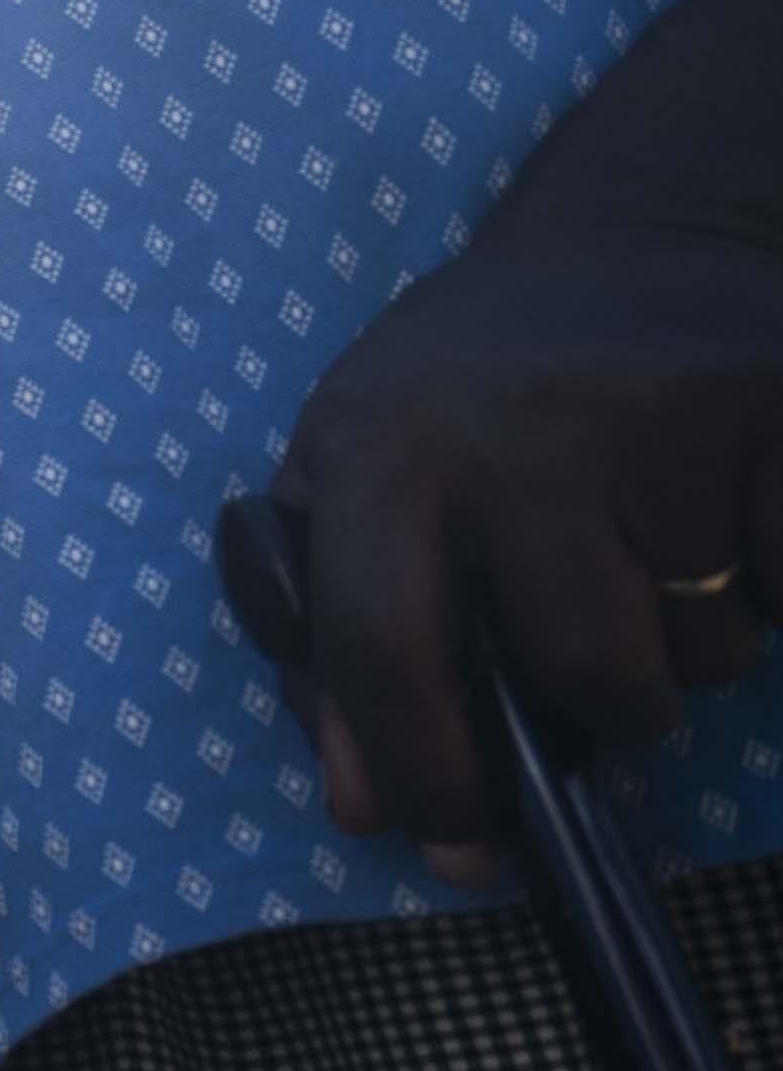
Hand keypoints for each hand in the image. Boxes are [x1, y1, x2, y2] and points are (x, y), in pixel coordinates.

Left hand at [265, 225, 781, 844]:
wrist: (632, 234)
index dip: (425, 768)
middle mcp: (512, 431)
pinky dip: (772, 592)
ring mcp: (659, 416)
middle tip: (603, 667)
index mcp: (377, 449)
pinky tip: (731, 519)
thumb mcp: (358, 483)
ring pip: (705, 650)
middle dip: (607, 711)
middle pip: (586, 671)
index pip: (380, 650)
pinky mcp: (780, 410)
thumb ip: (333, 649)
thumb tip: (368, 809)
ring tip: (660, 550)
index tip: (461, 836)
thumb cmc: (470, 394)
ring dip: (693, 645)